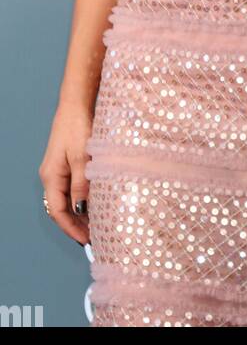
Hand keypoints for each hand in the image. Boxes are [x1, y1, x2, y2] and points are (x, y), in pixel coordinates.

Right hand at [39, 102, 92, 246]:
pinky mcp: (67, 164)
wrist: (76, 104)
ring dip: (79, 213)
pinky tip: (94, 203)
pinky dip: (81, 200)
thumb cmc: (78, 127)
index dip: (71, 228)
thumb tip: (82, 209)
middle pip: (60, 208)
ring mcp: (58, 170)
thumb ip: (82, 184)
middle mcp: (51, 176)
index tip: (85, 240)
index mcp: (51, 177)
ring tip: (96, 225)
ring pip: (66, 199)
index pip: (57, 211)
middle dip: (75, 224)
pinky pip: (71, 189)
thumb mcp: (82, 157)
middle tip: (94, 237)